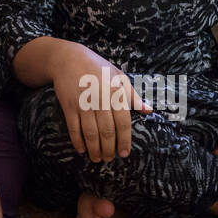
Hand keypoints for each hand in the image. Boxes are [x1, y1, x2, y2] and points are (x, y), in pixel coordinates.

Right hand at [50, 43, 151, 162]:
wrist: (68, 58)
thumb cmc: (97, 68)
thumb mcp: (119, 77)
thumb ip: (133, 96)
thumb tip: (149, 111)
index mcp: (115, 92)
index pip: (123, 122)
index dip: (124, 140)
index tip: (124, 153)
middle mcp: (100, 99)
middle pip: (106, 131)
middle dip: (109, 149)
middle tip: (110, 159)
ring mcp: (83, 103)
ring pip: (90, 133)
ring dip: (94, 149)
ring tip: (98, 159)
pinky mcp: (68, 105)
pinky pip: (74, 128)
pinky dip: (78, 142)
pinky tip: (82, 150)